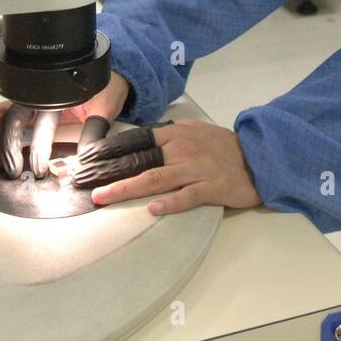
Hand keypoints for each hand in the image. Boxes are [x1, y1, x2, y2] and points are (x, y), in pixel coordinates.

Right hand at [0, 71, 130, 171]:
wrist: (113, 77)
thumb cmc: (108, 89)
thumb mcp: (105, 108)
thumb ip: (94, 133)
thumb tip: (82, 161)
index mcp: (58, 91)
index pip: (40, 119)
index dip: (37, 145)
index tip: (40, 168)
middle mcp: (39, 94)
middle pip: (12, 115)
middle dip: (8, 144)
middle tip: (14, 170)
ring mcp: (31, 99)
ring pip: (1, 113)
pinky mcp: (30, 108)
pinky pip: (5, 116)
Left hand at [89, 119, 262, 215]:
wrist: (260, 156)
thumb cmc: (224, 147)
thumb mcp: (195, 131)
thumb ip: (171, 134)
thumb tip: (145, 137)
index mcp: (175, 134)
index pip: (134, 141)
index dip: (108, 151)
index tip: (85, 160)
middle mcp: (181, 149)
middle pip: (138, 161)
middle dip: (106, 172)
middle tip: (81, 181)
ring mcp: (195, 168)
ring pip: (155, 178)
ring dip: (126, 188)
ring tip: (102, 197)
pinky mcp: (210, 187)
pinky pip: (186, 196)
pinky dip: (169, 203)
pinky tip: (152, 209)